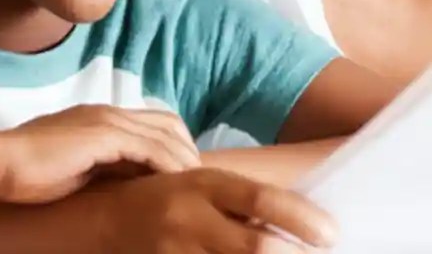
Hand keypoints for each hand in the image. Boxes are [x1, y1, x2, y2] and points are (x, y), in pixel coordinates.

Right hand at [0, 104, 199, 203]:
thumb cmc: (25, 173)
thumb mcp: (71, 167)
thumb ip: (98, 166)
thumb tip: (121, 181)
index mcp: (99, 116)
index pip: (153, 122)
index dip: (175, 144)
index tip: (186, 172)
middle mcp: (107, 112)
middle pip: (167, 123)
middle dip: (188, 149)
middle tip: (202, 178)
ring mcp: (106, 120)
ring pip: (164, 135)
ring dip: (185, 159)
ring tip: (199, 184)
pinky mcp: (104, 136)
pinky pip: (150, 149)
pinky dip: (169, 164)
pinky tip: (180, 182)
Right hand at [103, 168, 337, 253]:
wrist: (100, 219)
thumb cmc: (167, 197)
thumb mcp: (203, 185)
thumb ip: (243, 201)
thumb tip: (303, 220)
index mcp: (205, 184)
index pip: (260, 198)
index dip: (300, 218)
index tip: (331, 234)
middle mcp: (190, 217)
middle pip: (252, 246)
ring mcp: (175, 251)